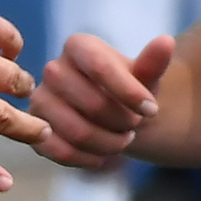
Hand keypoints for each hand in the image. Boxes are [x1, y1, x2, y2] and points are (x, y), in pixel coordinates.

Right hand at [30, 34, 172, 169]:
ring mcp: (39, 100)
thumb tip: (165, 42)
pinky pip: (60, 151)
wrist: (110, 111)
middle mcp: (53, 69)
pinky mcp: (34, 128)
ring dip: (110, 144)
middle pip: (93, 104)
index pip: (100, 67)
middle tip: (135, 125)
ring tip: (123, 141)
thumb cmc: (128, 90)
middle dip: (124, 122)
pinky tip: (103, 157)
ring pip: (78, 132)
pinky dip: (88, 159)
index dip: (130, 93)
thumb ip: (154, 62)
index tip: (153, 110)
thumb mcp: (146, 76)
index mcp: (78, 46)